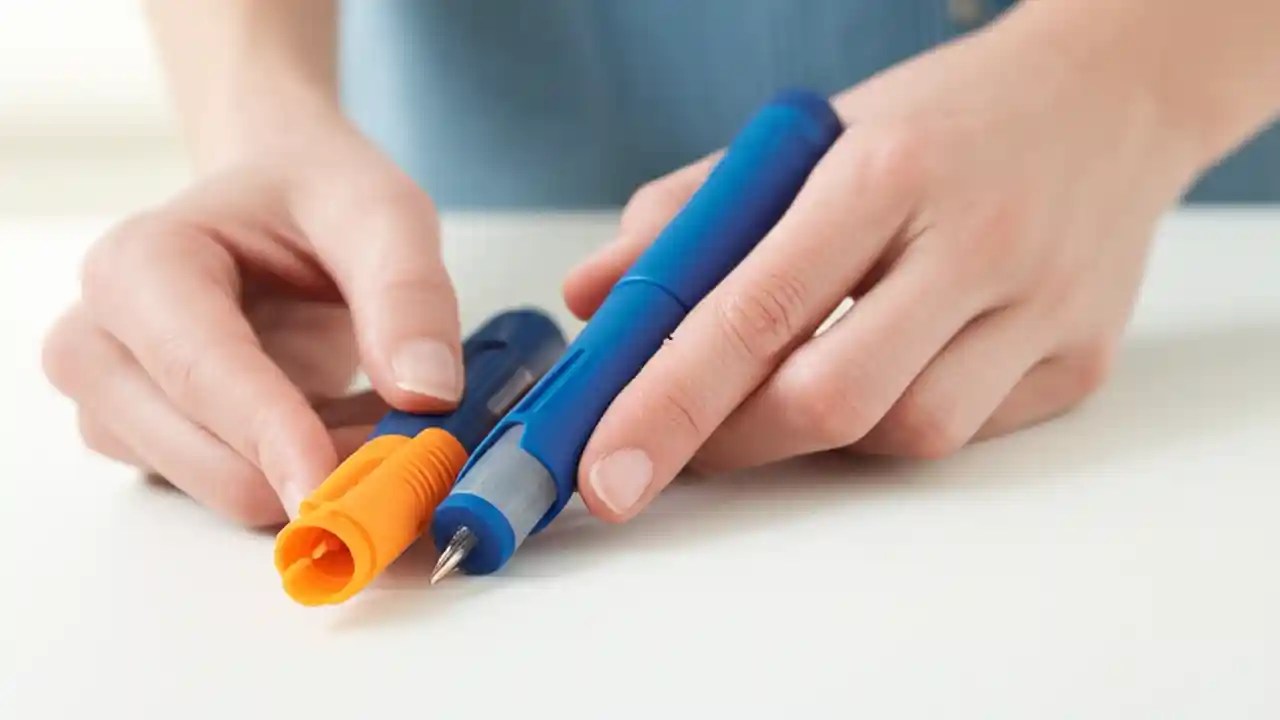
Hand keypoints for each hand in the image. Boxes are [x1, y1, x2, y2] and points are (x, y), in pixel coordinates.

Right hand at [42, 117, 460, 525]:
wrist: (278, 195)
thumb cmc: (315, 194)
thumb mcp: (385, 214)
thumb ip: (410, 294)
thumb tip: (426, 395)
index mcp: (139, 264)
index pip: (198, 370)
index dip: (269, 435)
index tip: (332, 485)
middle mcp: (99, 341)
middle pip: (200, 455)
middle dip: (311, 466)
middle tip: (409, 445)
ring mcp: (114, 405)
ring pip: (219, 490)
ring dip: (313, 476)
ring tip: (377, 413)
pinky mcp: (150, 447)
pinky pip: (235, 494)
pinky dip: (304, 479)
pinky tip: (345, 427)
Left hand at [563, 20, 1206, 521]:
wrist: (1111, 95)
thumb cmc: (939, 120)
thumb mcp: (808, 136)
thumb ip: (692, 216)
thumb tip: (593, 297)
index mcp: (885, 170)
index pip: (754, 310)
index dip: (668, 403)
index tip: (605, 470)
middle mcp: (975, 240)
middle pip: (831, 399)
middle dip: (732, 442)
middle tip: (677, 447)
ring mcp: (1041, 307)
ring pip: (906, 432)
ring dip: (822, 433)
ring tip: (800, 378)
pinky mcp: (1081, 361)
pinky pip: (965, 434)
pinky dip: (898, 422)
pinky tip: (891, 369)